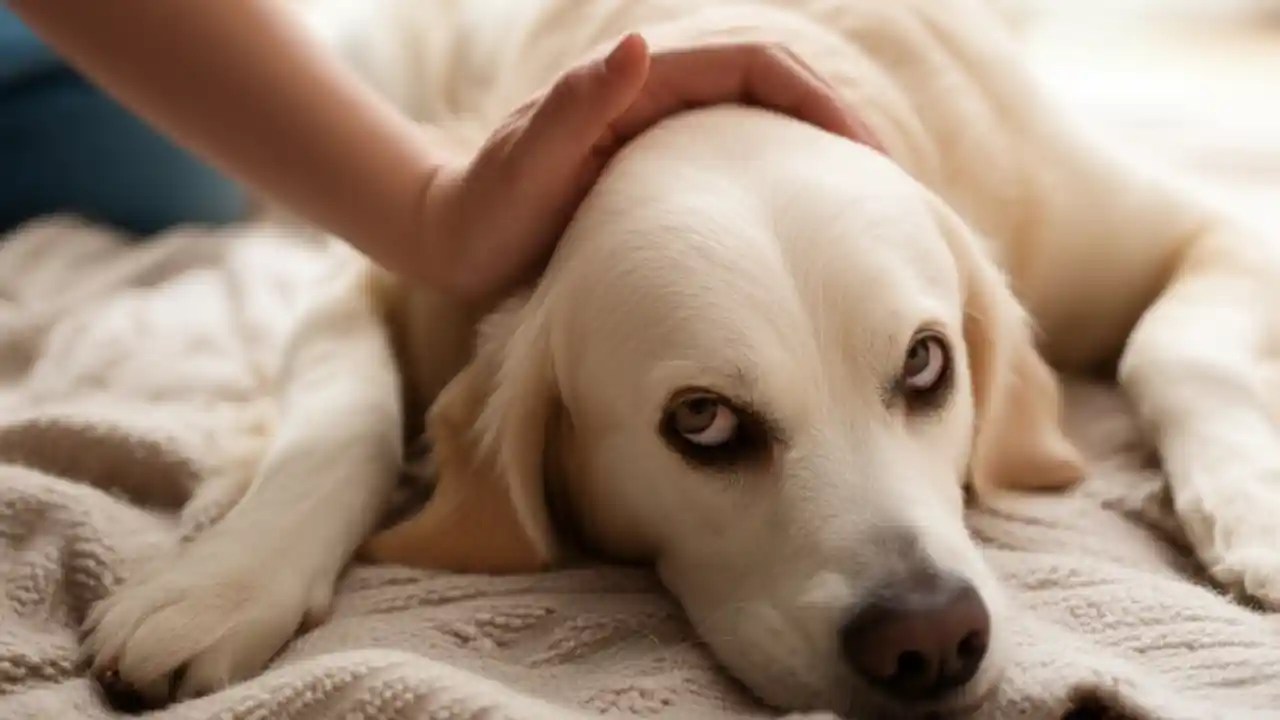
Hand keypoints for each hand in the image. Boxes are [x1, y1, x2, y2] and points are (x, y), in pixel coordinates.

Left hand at [413, 33, 877, 302]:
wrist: (451, 241)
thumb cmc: (484, 210)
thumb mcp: (522, 164)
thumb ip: (573, 107)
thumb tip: (640, 45)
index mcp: (643, 84)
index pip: (757, 67)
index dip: (821, 102)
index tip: (865, 159)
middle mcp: (663, 101)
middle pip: (776, 95)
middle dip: (839, 132)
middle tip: (889, 194)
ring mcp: (665, 139)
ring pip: (763, 134)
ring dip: (817, 164)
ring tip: (866, 217)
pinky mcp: (662, 178)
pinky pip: (739, 172)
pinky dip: (782, 192)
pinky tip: (803, 239)